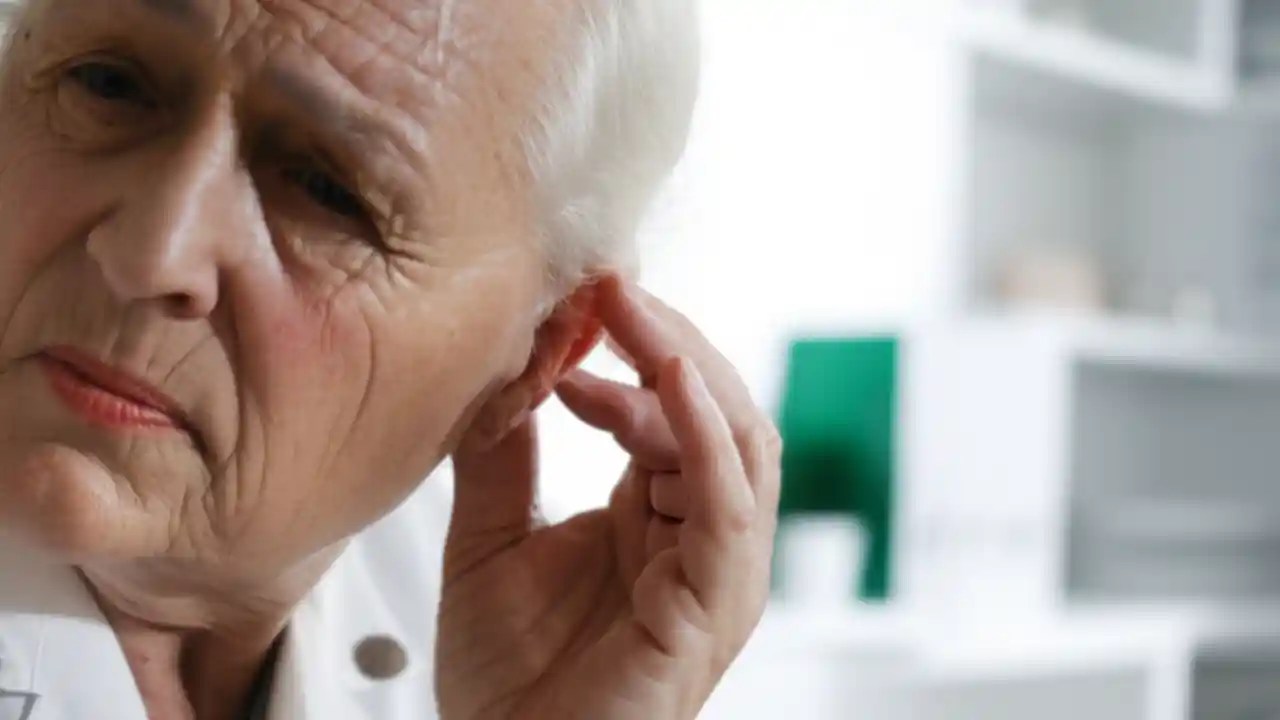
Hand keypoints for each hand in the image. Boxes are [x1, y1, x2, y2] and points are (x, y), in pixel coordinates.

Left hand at [436, 277, 780, 719]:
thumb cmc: (507, 684)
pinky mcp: (715, 604)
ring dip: (683, 366)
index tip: (574, 295)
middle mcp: (697, 533)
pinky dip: (703, 435)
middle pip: (714, 406)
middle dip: (663, 337)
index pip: (667, 404)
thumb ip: (503, 453)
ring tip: (627, 314)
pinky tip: (666, 379)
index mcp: (655, 514)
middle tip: (606, 285)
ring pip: (737, 440)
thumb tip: (508, 362)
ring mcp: (715, 568)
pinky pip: (728, 505)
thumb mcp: (490, 537)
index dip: (628, 344)